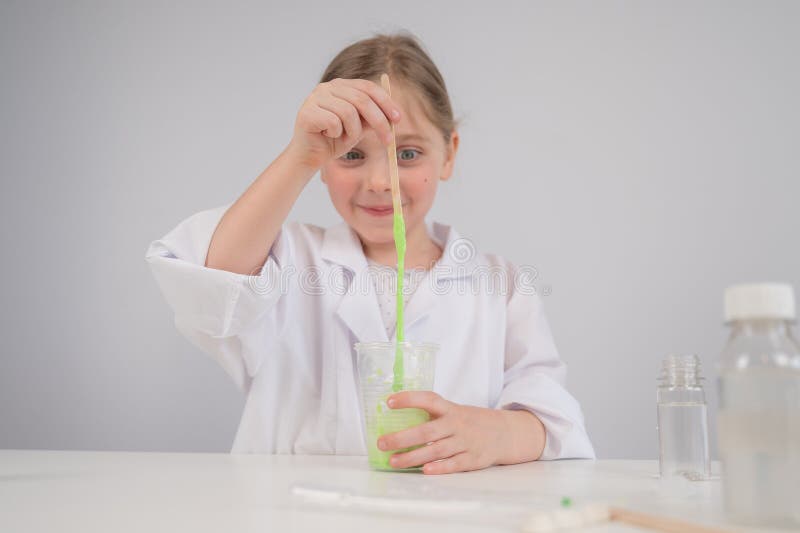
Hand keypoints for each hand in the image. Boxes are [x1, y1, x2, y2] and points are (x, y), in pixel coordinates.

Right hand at [286, 78, 400, 170]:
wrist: (310, 157)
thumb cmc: (334, 141)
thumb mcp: (359, 128)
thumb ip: (372, 118)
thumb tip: (393, 115)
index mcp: (341, 86)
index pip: (368, 87)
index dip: (386, 103)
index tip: (398, 119)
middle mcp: (327, 87)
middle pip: (362, 99)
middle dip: (379, 121)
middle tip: (388, 141)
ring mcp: (315, 97)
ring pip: (348, 112)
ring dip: (353, 132)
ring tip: (345, 139)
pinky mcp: (307, 112)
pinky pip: (334, 122)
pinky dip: (337, 134)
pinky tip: (328, 137)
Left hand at [377, 391, 545, 474]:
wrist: (505, 433)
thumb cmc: (471, 422)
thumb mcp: (454, 412)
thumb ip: (432, 416)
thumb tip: (397, 422)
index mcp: (450, 409)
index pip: (428, 400)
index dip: (409, 399)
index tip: (389, 401)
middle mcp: (457, 424)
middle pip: (427, 430)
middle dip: (402, 438)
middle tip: (381, 443)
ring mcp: (465, 442)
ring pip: (436, 450)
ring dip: (413, 457)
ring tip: (393, 461)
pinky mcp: (473, 459)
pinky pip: (454, 464)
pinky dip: (439, 468)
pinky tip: (424, 471)